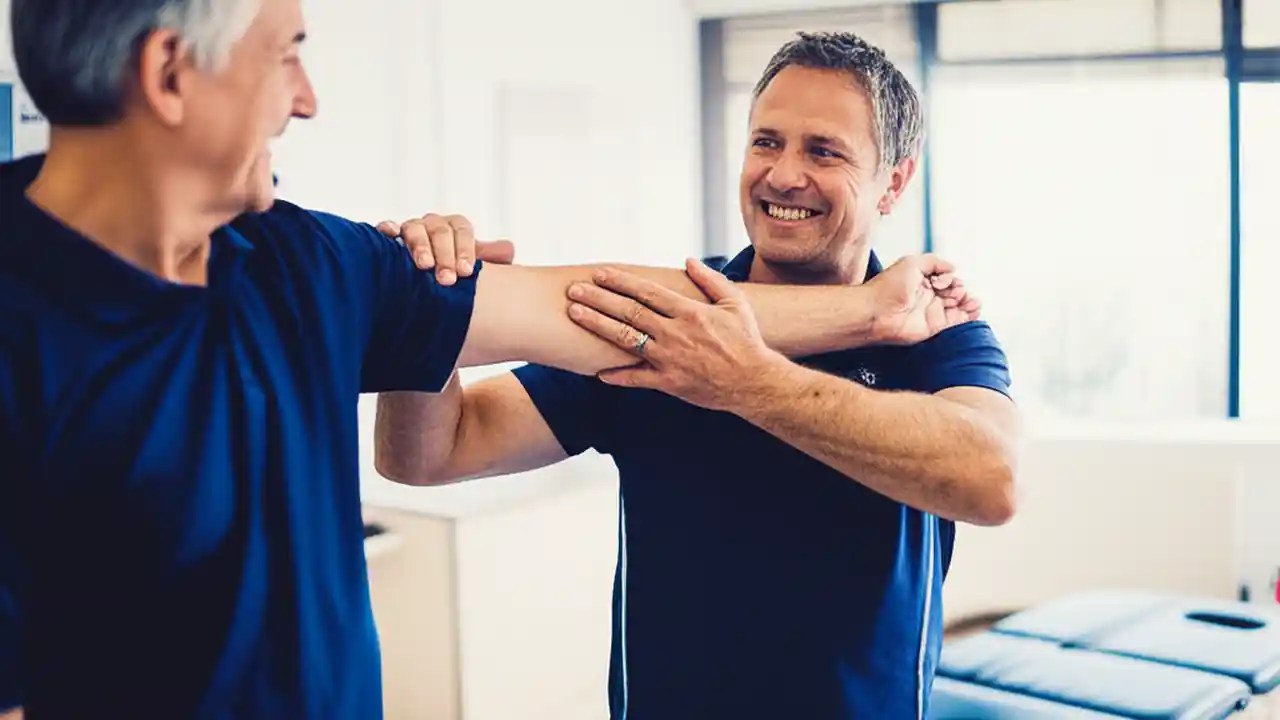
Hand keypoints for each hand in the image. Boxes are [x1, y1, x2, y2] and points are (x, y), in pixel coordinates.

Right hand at [377, 213, 516, 284]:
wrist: (426, 273)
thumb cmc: (451, 269)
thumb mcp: (469, 264)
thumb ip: (489, 258)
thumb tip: (509, 251)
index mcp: (455, 228)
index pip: (462, 230)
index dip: (465, 249)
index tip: (466, 271)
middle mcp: (433, 225)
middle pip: (440, 231)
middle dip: (445, 255)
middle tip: (447, 279)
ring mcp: (411, 228)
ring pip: (415, 229)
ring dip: (420, 246)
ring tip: (424, 265)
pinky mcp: (390, 236)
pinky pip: (387, 228)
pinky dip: (387, 229)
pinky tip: (389, 234)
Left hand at [565, 259, 784, 412]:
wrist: (754, 382)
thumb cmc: (746, 340)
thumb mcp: (734, 303)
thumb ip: (710, 280)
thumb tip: (688, 260)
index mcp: (690, 312)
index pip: (647, 291)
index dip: (620, 281)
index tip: (599, 273)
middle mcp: (675, 333)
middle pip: (629, 312)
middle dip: (599, 299)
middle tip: (574, 291)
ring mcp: (670, 359)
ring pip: (626, 339)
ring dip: (598, 326)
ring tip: (575, 315)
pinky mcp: (669, 383)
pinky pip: (637, 378)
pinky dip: (616, 375)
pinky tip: (596, 371)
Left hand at [867, 254, 980, 344]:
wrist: (877, 311)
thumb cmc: (888, 287)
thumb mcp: (912, 263)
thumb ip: (934, 262)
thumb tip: (952, 268)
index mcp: (922, 281)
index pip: (946, 278)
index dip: (950, 278)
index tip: (945, 280)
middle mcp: (928, 297)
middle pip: (955, 292)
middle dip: (960, 289)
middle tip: (954, 290)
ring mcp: (932, 312)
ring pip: (959, 306)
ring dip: (969, 301)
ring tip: (968, 299)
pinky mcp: (935, 327)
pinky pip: (958, 321)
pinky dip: (970, 315)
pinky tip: (974, 307)